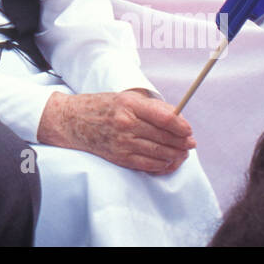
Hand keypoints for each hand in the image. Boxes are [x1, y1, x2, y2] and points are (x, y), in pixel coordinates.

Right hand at [36, 90, 194, 173]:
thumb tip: (177, 118)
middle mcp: (126, 124)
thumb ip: (151, 107)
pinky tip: (169, 162)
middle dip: (182, 142)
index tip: (188, 129)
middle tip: (191, 143)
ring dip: (175, 154)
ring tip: (183, 153)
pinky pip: (147, 165)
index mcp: (129, 105)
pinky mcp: (120, 157)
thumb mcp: (126, 97)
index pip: (164, 117)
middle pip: (164, 137)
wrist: (73, 121)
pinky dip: (162, 165)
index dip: (181, 125)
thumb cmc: (101, 106)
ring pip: (159, 152)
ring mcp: (123, 143)